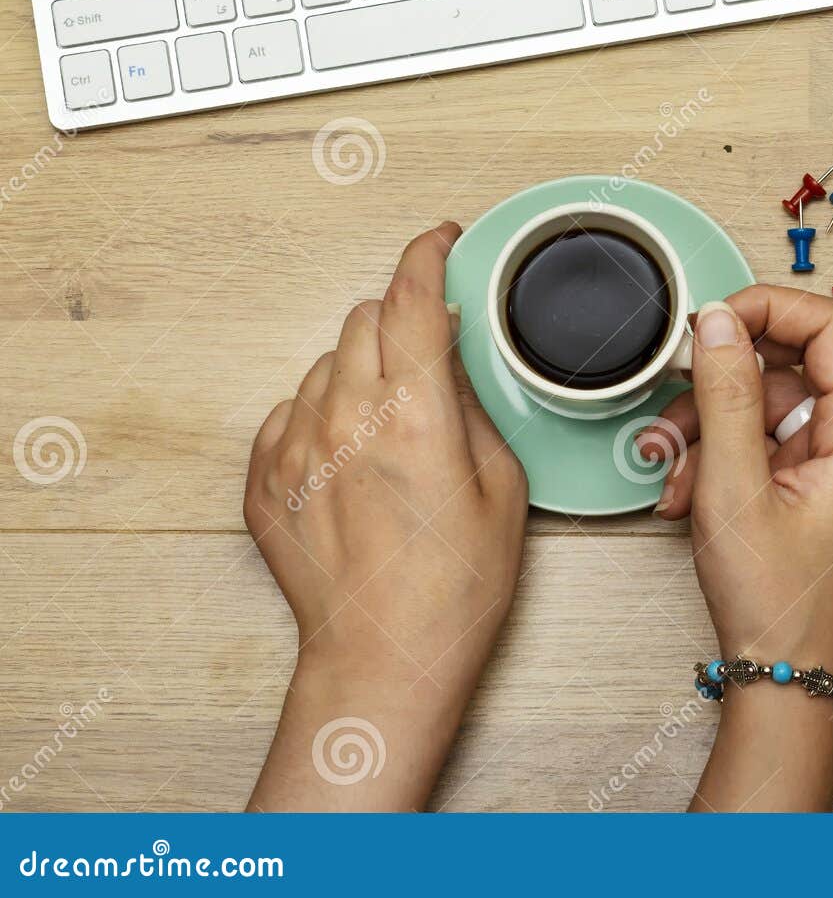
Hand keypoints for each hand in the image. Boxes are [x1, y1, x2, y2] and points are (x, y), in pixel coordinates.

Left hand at [244, 223, 526, 810]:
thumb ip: (474, 407)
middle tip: (430, 347)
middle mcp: (345, 419)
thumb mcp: (503, 486)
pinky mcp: (265, 478)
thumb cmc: (452, 589)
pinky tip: (354, 454)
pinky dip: (324, 413)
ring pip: (328, 362)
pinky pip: (291, 410)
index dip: (429, 254)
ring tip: (395, 423)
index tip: (441, 240)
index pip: (412, 297)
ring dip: (363, 368)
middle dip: (401, 317)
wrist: (384, 656)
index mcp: (413, 414)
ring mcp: (296, 447)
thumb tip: (455, 362)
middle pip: (365, 318)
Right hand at [636, 286, 832, 809]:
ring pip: (772, 407)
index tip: (712, 319)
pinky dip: (724, 460)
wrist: (790, 686)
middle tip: (677, 400)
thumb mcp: (735, 490)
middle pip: (795, 366)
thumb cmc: (779, 607)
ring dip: (713, 429)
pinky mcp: (818, 492)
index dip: (768, 308)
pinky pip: (769, 447)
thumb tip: (719, 321)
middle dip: (725, 382)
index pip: (832, 327)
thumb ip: (724, 395)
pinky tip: (688, 495)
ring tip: (675, 472)